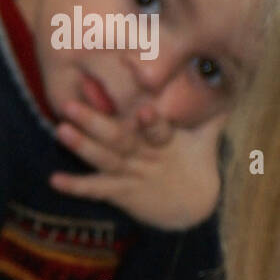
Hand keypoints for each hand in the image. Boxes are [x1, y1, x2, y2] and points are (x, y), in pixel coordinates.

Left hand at [49, 100, 224, 229]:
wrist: (193, 208)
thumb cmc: (196, 162)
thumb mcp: (206, 137)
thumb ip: (211, 108)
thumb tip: (225, 71)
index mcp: (168, 142)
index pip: (160, 130)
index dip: (152, 122)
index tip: (144, 110)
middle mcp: (147, 158)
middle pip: (120, 141)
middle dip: (95, 124)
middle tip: (70, 107)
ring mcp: (132, 176)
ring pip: (105, 161)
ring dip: (81, 147)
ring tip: (59, 131)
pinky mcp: (121, 194)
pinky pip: (96, 190)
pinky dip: (75, 186)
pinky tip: (54, 180)